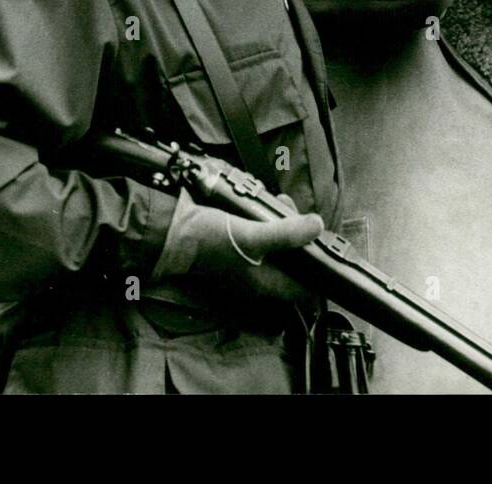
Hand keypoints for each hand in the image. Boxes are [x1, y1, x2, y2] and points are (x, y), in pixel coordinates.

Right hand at [181, 199, 323, 303]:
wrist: (170, 228)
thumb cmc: (208, 239)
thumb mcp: (251, 235)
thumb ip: (285, 233)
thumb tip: (317, 226)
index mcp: (263, 284)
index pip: (301, 290)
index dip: (316, 271)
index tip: (322, 246)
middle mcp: (256, 276)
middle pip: (290, 262)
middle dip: (298, 237)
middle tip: (297, 214)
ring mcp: (244, 260)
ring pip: (275, 245)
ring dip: (281, 224)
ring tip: (279, 202)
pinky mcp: (234, 244)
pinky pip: (258, 234)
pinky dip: (263, 219)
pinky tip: (261, 202)